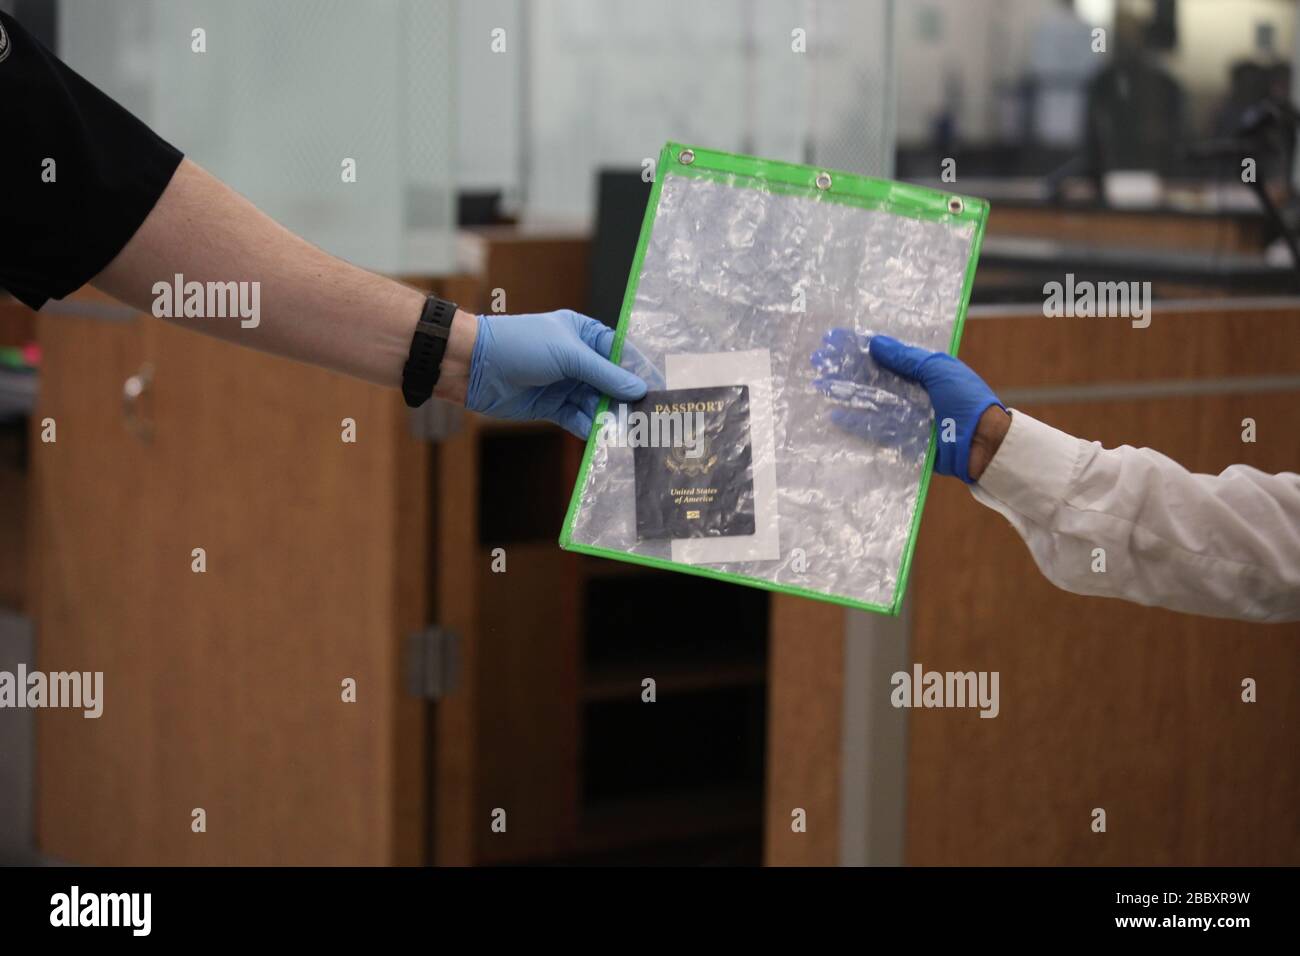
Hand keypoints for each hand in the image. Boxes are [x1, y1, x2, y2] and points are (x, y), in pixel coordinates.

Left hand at [460, 309, 646, 437]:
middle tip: (647, 418)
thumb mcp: (568, 355)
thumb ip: (605, 374)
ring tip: (626, 432)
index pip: (622, 354)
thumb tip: (639, 389)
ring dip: (609, 418)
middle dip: (626, 400)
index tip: (660, 391)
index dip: (640, 372)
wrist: (473, 366)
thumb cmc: (520, 345)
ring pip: (597, 404)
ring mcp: (565, 384)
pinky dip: (589, 428)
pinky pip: (578, 419)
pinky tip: (601, 437)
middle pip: (612, 383)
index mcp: (584, 335)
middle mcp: (578, 360)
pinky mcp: (552, 407)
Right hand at [811, 330, 1007, 482]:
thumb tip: (875, 343)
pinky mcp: (902, 439)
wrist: (982, 443)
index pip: (886, 354)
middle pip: (873, 377)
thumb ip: (906, 358)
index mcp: (924, 370)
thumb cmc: (967, 400)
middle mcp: (912, 391)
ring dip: (846, 393)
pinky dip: (855, 422)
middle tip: (818, 362)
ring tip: (820, 385)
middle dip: (846, 369)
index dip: (860, 347)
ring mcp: (906, 415)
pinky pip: (875, 429)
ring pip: (870, 401)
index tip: (834, 340)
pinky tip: (835, 415)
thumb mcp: (938, 369)